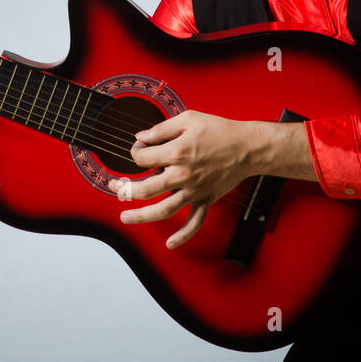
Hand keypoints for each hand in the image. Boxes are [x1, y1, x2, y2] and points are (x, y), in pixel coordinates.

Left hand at [107, 110, 261, 248]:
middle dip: (124, 189)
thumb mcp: (188, 118)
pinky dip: (182, 236)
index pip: (143, 159)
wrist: (247, 147)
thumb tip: (141, 138)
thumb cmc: (219, 130)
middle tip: (113, 187)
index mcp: (177, 153)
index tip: (138, 149)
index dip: (135, 152)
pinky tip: (170, 243)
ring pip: (163, 210)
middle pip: (145, 189)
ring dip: (141, 216)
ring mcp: (194, 191)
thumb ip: (162, 129)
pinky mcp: (206, 199)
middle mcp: (183, 175)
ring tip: (125, 217)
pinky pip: (194, 223)